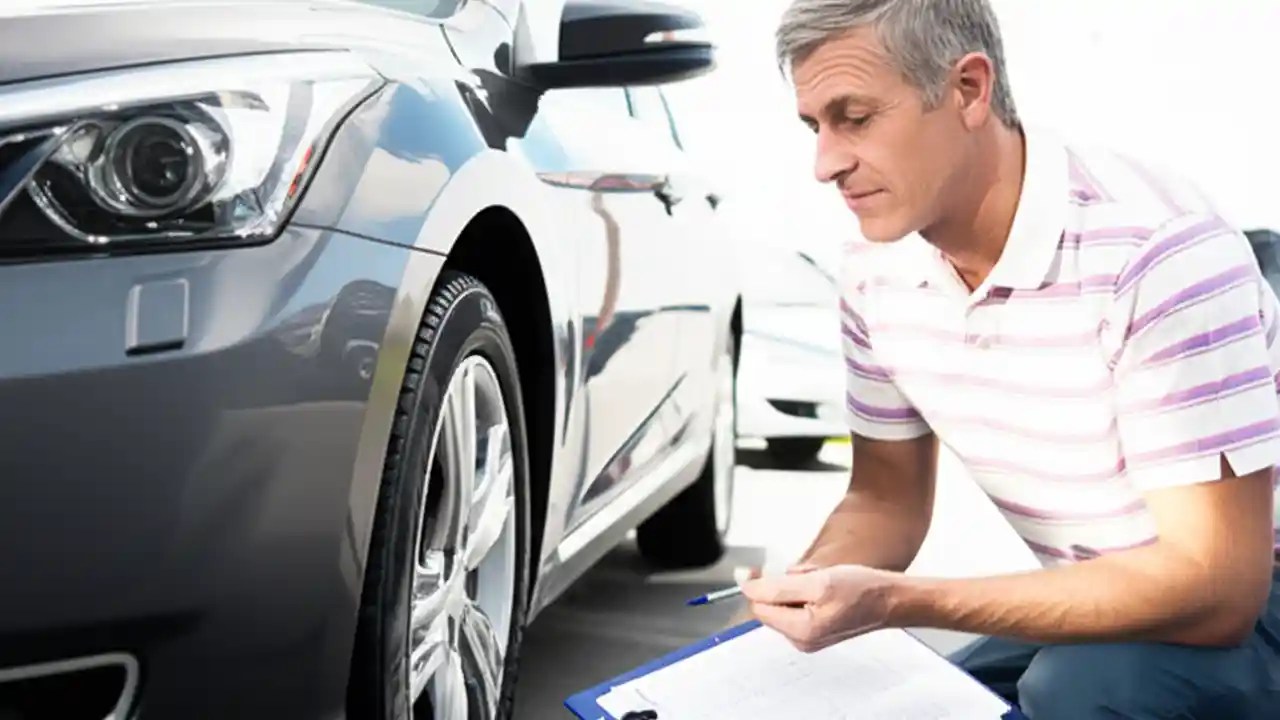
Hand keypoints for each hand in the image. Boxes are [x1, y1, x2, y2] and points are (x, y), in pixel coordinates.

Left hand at [738, 564, 899, 652]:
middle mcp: (801, 640)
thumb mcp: (816, 582)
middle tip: (808, 576)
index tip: (767, 568)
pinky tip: (824, 587)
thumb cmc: (862, 590)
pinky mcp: (816, 628)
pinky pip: (798, 604)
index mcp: (800, 632)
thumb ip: (777, 586)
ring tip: (820, 580)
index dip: (759, 584)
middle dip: (784, 584)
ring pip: (784, 602)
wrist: (891, 599)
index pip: (759, 606)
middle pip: (770, 605)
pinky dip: (806, 591)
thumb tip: (745, 586)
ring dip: (796, 585)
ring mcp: (809, 636)